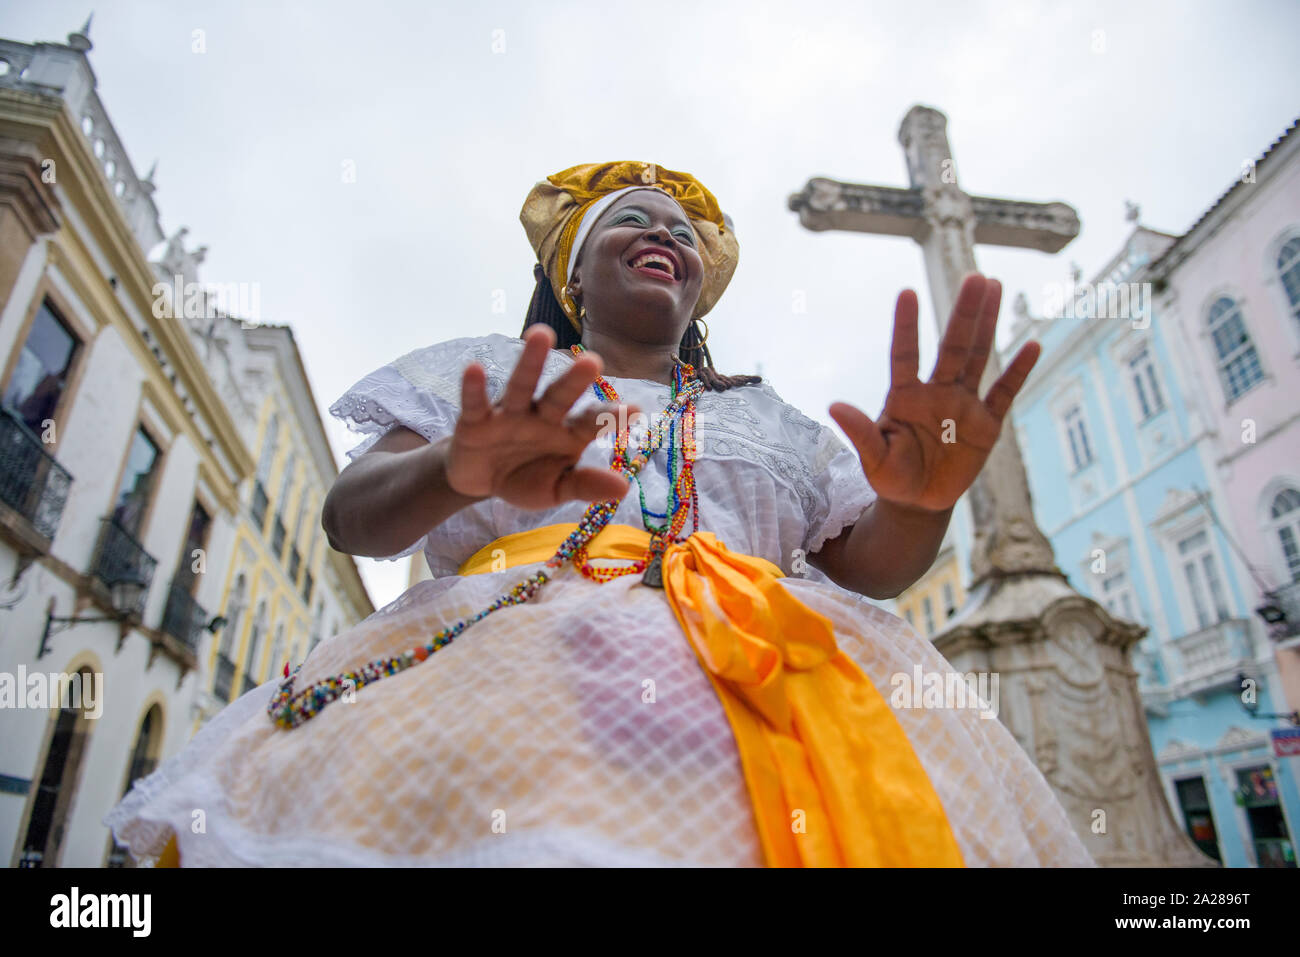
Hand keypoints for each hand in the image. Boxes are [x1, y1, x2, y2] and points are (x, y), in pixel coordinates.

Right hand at [444, 324, 636, 508]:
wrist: (480, 482)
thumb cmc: (526, 478)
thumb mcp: (556, 489)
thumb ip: (585, 485)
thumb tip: (624, 489)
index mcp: (568, 432)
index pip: (593, 422)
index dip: (612, 417)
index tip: (636, 410)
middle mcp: (542, 415)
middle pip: (560, 395)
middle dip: (574, 379)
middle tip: (592, 361)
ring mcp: (510, 414)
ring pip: (522, 385)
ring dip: (531, 362)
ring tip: (541, 334)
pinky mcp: (476, 420)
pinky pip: (476, 403)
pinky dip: (474, 388)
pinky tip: (474, 368)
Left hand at [828, 274, 1039, 512]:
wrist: (918, 502)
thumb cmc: (891, 476)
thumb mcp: (874, 459)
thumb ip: (860, 433)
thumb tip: (834, 407)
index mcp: (904, 397)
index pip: (905, 354)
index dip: (906, 326)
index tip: (906, 292)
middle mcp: (936, 391)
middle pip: (952, 347)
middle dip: (963, 313)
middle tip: (974, 277)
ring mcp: (963, 404)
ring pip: (978, 357)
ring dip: (987, 324)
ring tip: (994, 286)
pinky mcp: (987, 424)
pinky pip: (1004, 393)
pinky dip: (1018, 371)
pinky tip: (1032, 344)